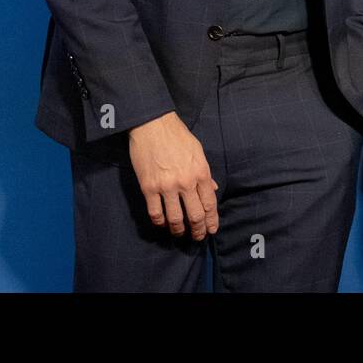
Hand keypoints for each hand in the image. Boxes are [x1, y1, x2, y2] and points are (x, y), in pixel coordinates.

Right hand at [128, 112, 219, 239]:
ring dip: (179, 230)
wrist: (152, 125)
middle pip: (195, 215)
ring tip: (179, 233)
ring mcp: (167, 186)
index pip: (210, 204)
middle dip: (198, 230)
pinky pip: (155, 213)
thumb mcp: (198, 152)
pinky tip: (162, 223)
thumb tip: (213, 189)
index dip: (211, 220)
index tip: (211, 230)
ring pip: (176, 219)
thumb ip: (205, 173)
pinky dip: (160, 222)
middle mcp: (186, 182)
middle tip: (197, 237)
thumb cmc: (177, 136)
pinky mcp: (149, 188)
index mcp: (201, 172)